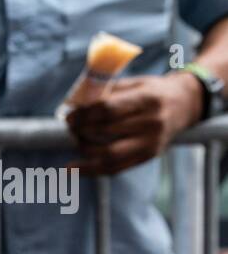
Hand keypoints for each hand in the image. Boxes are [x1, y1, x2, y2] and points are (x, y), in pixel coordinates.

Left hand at [65, 74, 203, 175]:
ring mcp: (151, 142)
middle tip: (70, 127)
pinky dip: (91, 170)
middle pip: (105, 132)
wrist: (185, 104)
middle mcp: (151, 122)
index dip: (83, 115)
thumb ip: (107, 92)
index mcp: (147, 99)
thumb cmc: (152, 92)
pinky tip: (72, 168)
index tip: (69, 117)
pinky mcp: (148, 156)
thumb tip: (73, 105)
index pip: (107, 110)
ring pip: (108, 155)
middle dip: (81, 131)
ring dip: (84, 150)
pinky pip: (115, 168)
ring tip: (75, 141)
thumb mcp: (135, 83)